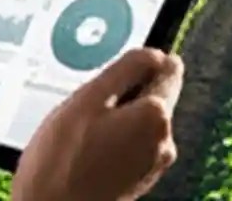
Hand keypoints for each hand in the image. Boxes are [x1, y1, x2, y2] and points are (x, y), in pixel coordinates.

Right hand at [12, 48, 183, 200]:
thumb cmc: (61, 162)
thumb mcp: (88, 99)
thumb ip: (127, 69)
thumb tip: (156, 52)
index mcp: (157, 116)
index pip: (170, 68)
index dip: (142, 64)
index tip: (115, 74)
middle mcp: (164, 141)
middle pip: (153, 96)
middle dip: (124, 95)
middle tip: (88, 111)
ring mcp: (153, 163)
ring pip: (140, 122)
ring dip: (116, 120)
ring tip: (82, 136)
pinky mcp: (139, 178)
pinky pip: (132, 145)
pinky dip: (113, 141)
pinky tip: (86, 153)